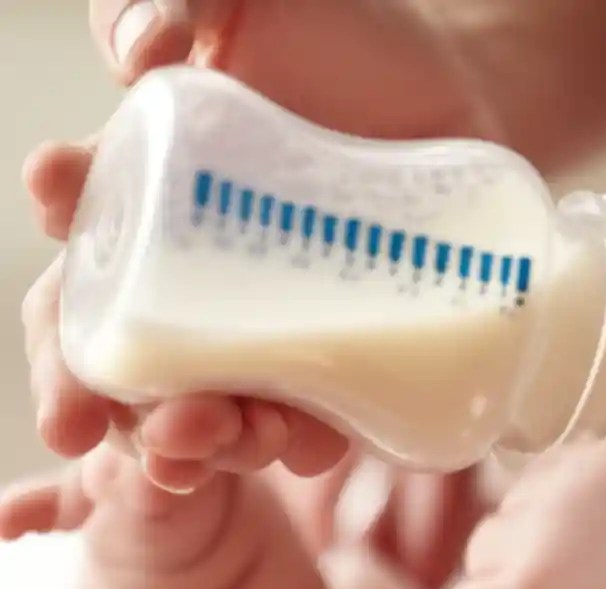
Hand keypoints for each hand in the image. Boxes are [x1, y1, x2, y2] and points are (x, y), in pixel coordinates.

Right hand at [21, 0, 492, 485]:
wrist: (468, 84)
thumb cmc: (351, 38)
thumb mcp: (250, 3)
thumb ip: (176, 1)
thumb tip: (136, 56)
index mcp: (149, 208)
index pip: (77, 278)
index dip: (54, 320)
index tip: (61, 327)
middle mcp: (200, 279)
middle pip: (133, 369)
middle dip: (115, 409)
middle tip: (121, 429)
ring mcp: (275, 322)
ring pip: (218, 404)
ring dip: (211, 438)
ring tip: (227, 438)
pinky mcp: (347, 344)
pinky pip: (317, 408)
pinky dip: (305, 434)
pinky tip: (307, 443)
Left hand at [438, 440, 605, 588]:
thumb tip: (590, 469)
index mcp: (603, 456)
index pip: (542, 474)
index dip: (551, 515)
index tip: (575, 549)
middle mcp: (565, 486)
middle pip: (510, 512)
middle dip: (528, 548)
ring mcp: (540, 538)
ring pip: (480, 552)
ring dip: (504, 582)